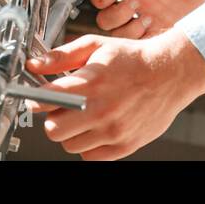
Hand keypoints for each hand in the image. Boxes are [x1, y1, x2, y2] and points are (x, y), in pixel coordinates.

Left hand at [26, 29, 204, 159]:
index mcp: (91, 82)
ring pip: (70, 145)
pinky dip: (89, 145)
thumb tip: (35, 64)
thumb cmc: (133, 59)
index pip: (46, 100)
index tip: (38, 99)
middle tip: (64, 108)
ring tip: (85, 116)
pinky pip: (91, 156)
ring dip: (72, 132)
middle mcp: (101, 110)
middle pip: (53, 130)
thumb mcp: (96, 47)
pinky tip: (97, 127)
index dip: (37, 99)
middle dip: (54, 118)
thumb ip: (62, 57)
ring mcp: (113, 131)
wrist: (170, 73)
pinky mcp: (124, 146)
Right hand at [89, 0, 204, 38]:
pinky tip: (151, 25)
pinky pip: (135, 45)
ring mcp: (144, 22)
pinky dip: (136, 38)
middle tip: (133, 3)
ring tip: (145, 15)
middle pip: (105, 18)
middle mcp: (135, 3)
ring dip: (125, 26)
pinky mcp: (156, 37)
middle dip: (114, 13)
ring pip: (117, 34)